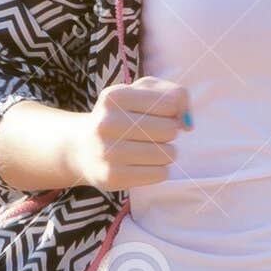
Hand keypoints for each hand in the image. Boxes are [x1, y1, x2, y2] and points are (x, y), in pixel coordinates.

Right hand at [66, 75, 191, 192]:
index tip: (158, 114)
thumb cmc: (122, 116)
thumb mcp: (142, 92)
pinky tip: (143, 165)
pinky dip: (159, 170)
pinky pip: (160, 174)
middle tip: (152, 134)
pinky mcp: (113, 177)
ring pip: (168, 153)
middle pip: (170, 129)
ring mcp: (108, 152)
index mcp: (114, 97)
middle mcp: (107, 123)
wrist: (83, 149)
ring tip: (148, 149)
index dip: (171, 111)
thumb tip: (187, 123)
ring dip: (166, 152)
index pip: (170, 103)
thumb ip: (174, 94)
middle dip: (169, 132)